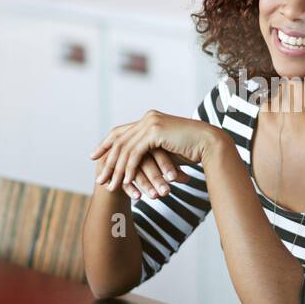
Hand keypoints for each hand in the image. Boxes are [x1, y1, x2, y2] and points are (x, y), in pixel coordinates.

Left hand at [90, 110, 219, 193]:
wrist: (210, 144)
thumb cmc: (193, 150)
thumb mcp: (167, 150)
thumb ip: (152, 151)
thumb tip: (139, 162)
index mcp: (150, 119)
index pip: (121, 131)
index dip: (106, 144)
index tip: (94, 156)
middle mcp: (148, 118)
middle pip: (119, 140)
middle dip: (107, 160)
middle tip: (98, 177)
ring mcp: (151, 123)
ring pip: (125, 148)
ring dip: (116, 169)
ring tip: (110, 185)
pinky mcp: (155, 132)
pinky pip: (135, 153)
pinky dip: (129, 168)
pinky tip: (125, 181)